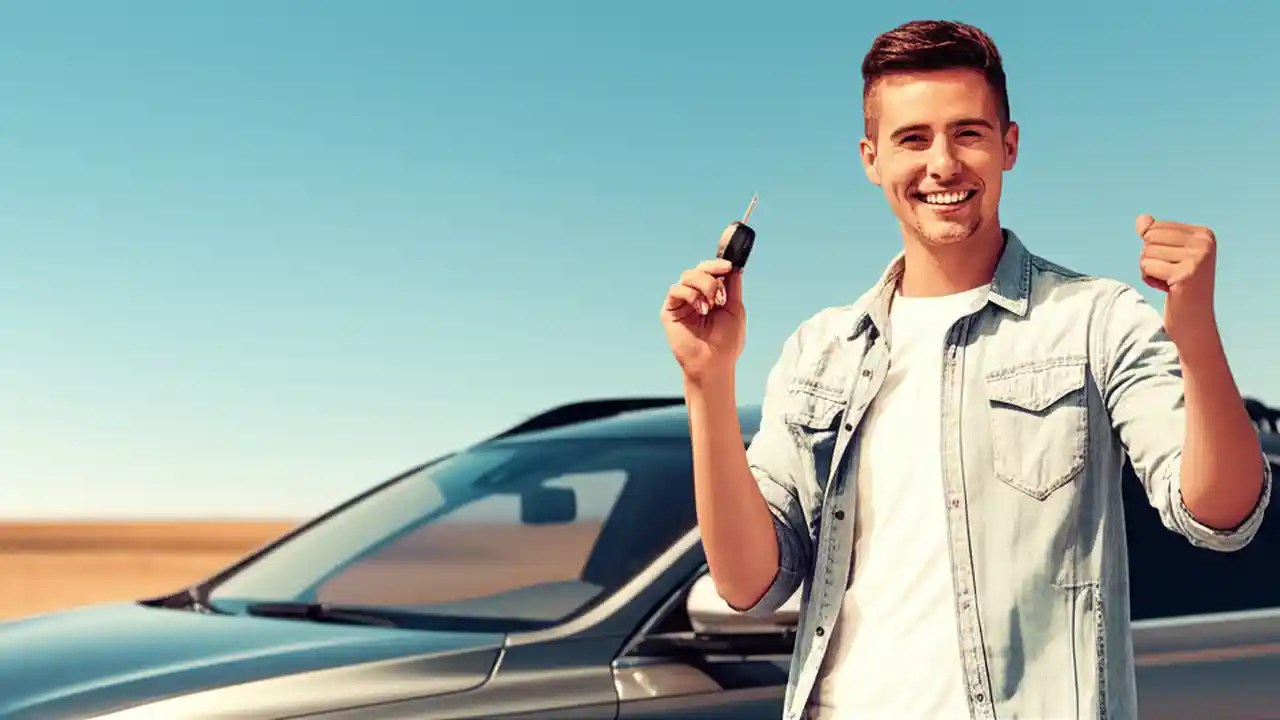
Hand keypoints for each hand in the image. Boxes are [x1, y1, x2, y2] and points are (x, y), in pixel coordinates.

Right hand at [660, 258, 743, 383]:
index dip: (717, 264)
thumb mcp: (735, 308)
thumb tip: (733, 266)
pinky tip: (700, 309)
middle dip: (711, 274)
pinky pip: (676, 290)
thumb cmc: (726, 342)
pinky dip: (690, 294)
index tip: (728, 266)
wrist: (714, 363)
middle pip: (698, 269)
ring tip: (710, 305)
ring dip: (703, 285)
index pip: (710, 270)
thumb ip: (733, 286)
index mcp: (711, 295)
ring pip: (687, 275)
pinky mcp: (670, 310)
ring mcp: (682, 302)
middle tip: (719, 292)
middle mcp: (696, 296)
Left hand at [1136, 214, 1219, 353]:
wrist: (1193, 320)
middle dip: (1150, 259)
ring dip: (1150, 270)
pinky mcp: (1186, 273)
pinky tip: (1167, 289)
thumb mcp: (1167, 256)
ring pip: (1146, 253)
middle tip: (1169, 275)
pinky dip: (1150, 279)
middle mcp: (1205, 242)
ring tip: (1169, 282)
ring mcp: (1198, 258)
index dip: (1154, 249)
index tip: (1173, 265)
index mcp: (1203, 233)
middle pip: (1150, 238)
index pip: (1155, 227)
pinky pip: (1147, 267)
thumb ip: (1154, 234)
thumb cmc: (1177, 286)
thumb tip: (1141, 218)